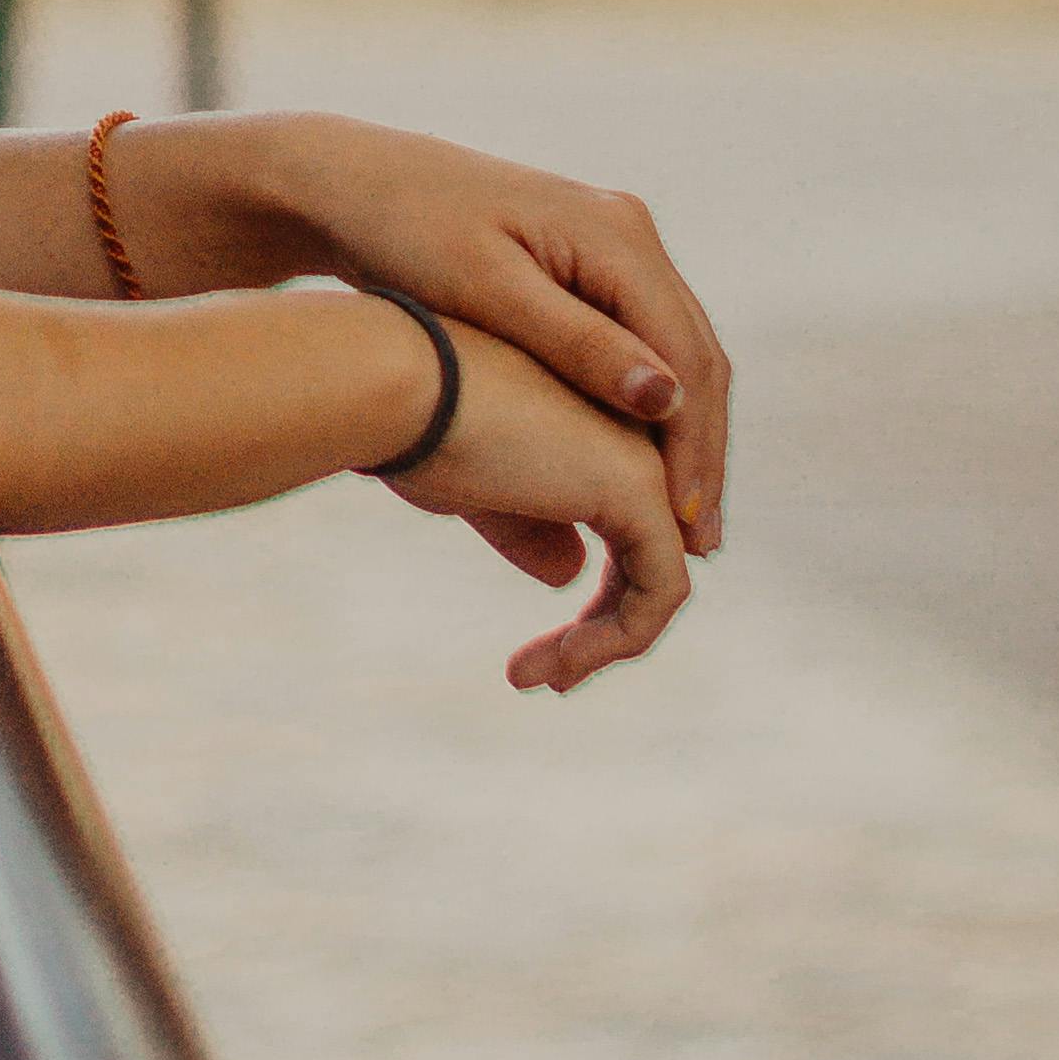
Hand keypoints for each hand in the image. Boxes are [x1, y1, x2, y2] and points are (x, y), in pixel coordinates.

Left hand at [243, 116, 727, 559]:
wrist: (346, 183)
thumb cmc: (403, 232)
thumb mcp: (487, 292)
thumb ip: (577, 344)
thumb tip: (666, 399)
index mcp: (616, 235)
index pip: (686, 356)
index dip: (694, 446)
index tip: (687, 528)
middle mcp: (628, 234)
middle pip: (696, 357)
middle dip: (702, 451)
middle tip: (703, 544)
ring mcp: (610, 247)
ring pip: (677, 355)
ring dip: (686, 435)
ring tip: (683, 524)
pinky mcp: (584, 266)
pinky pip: (640, 345)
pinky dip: (650, 408)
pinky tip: (640, 467)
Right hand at [389, 324, 693, 691]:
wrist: (398, 381)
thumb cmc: (413, 424)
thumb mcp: (474, 488)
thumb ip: (528, 526)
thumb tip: (571, 575)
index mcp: (596, 422)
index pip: (621, 525)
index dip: (595, 596)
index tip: (536, 648)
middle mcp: (632, 432)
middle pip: (644, 554)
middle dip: (598, 628)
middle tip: (541, 677)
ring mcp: (645, 456)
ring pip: (657, 577)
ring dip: (602, 643)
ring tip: (541, 678)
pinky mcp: (640, 488)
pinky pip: (660, 589)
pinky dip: (620, 638)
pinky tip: (564, 663)